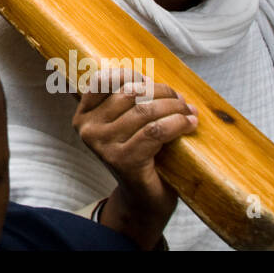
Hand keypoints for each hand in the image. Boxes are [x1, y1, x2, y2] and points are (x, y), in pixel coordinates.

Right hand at [73, 72, 196, 247]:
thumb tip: (151, 74)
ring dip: (174, 107)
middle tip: (180, 98)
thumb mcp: (125, 124)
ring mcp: (103, 145)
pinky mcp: (123, 160)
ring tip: (188, 110)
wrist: (143, 197)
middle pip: (130, 94)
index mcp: (83, 116)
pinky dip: (177, 124)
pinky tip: (190, 123)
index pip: (103, 80)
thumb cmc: (139, 155)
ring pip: (145, 111)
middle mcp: (87, 129)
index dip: (131, 75)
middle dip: (161, 92)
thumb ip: (127, 101)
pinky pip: (155, 131)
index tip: (152, 82)